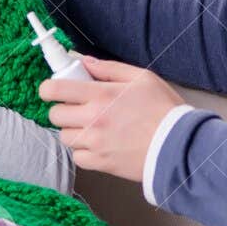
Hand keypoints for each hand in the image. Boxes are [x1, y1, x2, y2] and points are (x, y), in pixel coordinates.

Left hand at [40, 57, 184, 182]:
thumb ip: (109, 69)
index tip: (53, 90)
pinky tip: (98, 144)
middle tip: (77, 108)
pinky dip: (83, 151)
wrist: (178, 146)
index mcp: (101, 95)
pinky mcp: (100, 163)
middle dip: (62, 109)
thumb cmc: (163, 110)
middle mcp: (93, 120)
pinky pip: (77, 157)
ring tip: (92, 127)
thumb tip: (84, 62)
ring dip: (73, 131)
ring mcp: (95, 144)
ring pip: (64, 137)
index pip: (56, 89)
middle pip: (55, 115)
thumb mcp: (141, 78)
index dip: (48, 88)